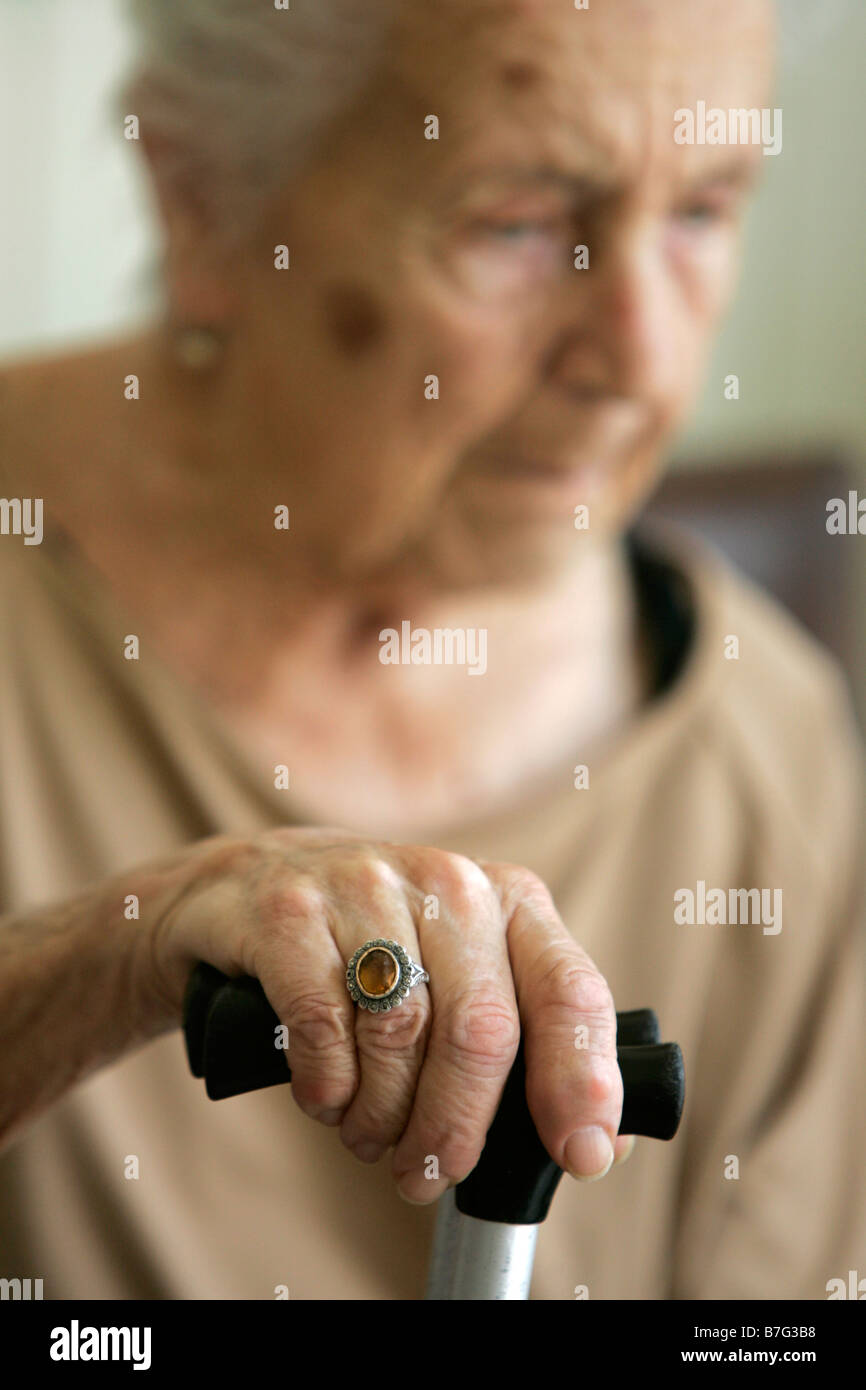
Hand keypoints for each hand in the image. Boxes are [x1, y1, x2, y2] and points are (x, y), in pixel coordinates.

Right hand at [146, 828, 630, 1202]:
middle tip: (428, 1173)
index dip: (582, 1082)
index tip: (582, 1154)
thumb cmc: (374, 949)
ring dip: (384, 1117)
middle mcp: (448, 883)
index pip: (570, 992)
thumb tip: (600, 1145)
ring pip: (401, 1037)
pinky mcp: (292, 911)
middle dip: (457, 1128)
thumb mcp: (462, 973)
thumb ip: (530, 1042)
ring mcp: (366, 886)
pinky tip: (326, 1097)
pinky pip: (324, 1025)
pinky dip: (328, 1087)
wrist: (245, 886)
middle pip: (481, 1032)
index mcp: (510, 899)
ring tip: (369, 1134)